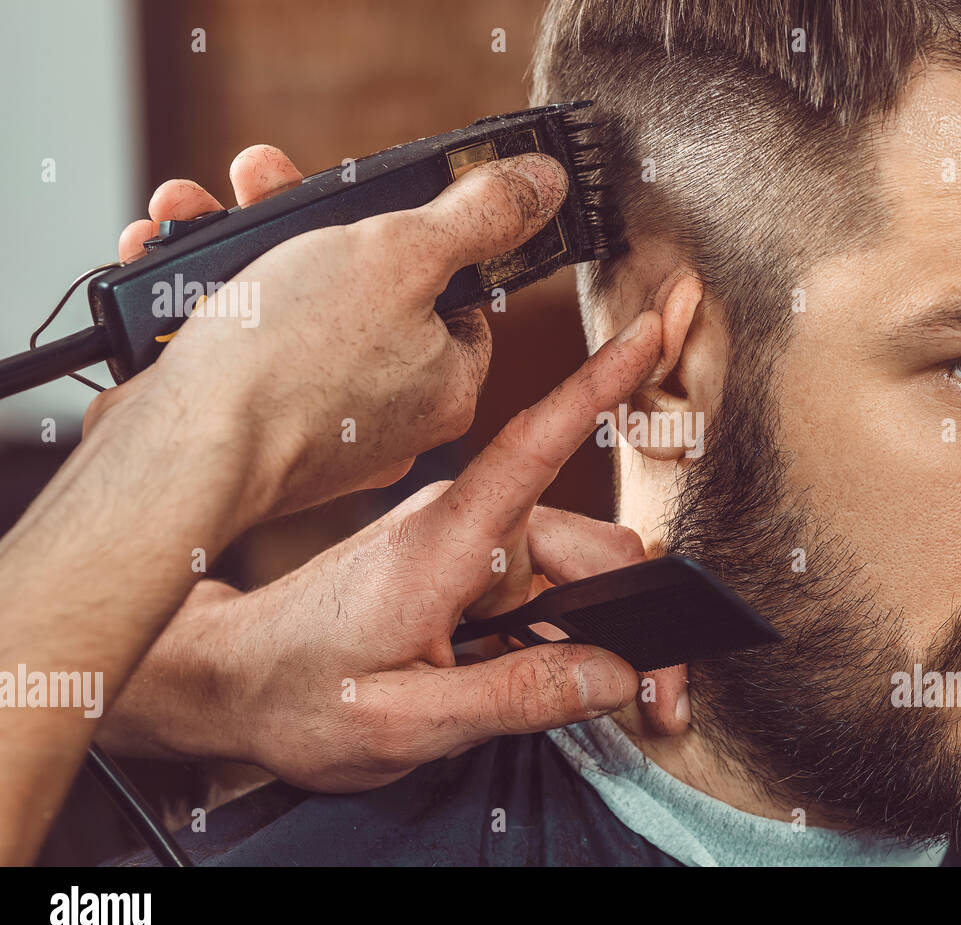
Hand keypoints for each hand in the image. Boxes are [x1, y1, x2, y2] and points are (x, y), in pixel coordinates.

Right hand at [88, 144, 569, 523]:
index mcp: (446, 384)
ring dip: (239, 243)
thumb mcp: (403, 254)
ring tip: (196, 211)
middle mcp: (387, 415)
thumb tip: (543, 184)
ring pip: (290, 307)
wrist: (177, 454)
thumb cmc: (293, 362)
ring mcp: (314, 424)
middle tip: (262, 180)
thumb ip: (478, 215)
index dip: (418, 237)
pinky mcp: (246, 426)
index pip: (458, 296)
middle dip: (303, 221)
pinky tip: (163, 262)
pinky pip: (237, 342)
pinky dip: (201, 294)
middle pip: (364, 290)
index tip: (372, 203)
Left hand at [102, 298, 667, 790]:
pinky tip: (532, 675)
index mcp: (441, 544)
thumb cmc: (294, 694)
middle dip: (628, 617)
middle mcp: (457, 523)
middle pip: (585, 546)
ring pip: (566, 571)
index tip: (643, 335)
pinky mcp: (456, 560)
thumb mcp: (404, 722)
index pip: (534, 447)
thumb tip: (610, 673)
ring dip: (590, 632)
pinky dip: (554, 631)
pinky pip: (533, 585)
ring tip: (586, 698)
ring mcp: (458, 539)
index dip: (597, 387)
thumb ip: (515, 694)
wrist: (229, 678)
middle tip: (655, 700)